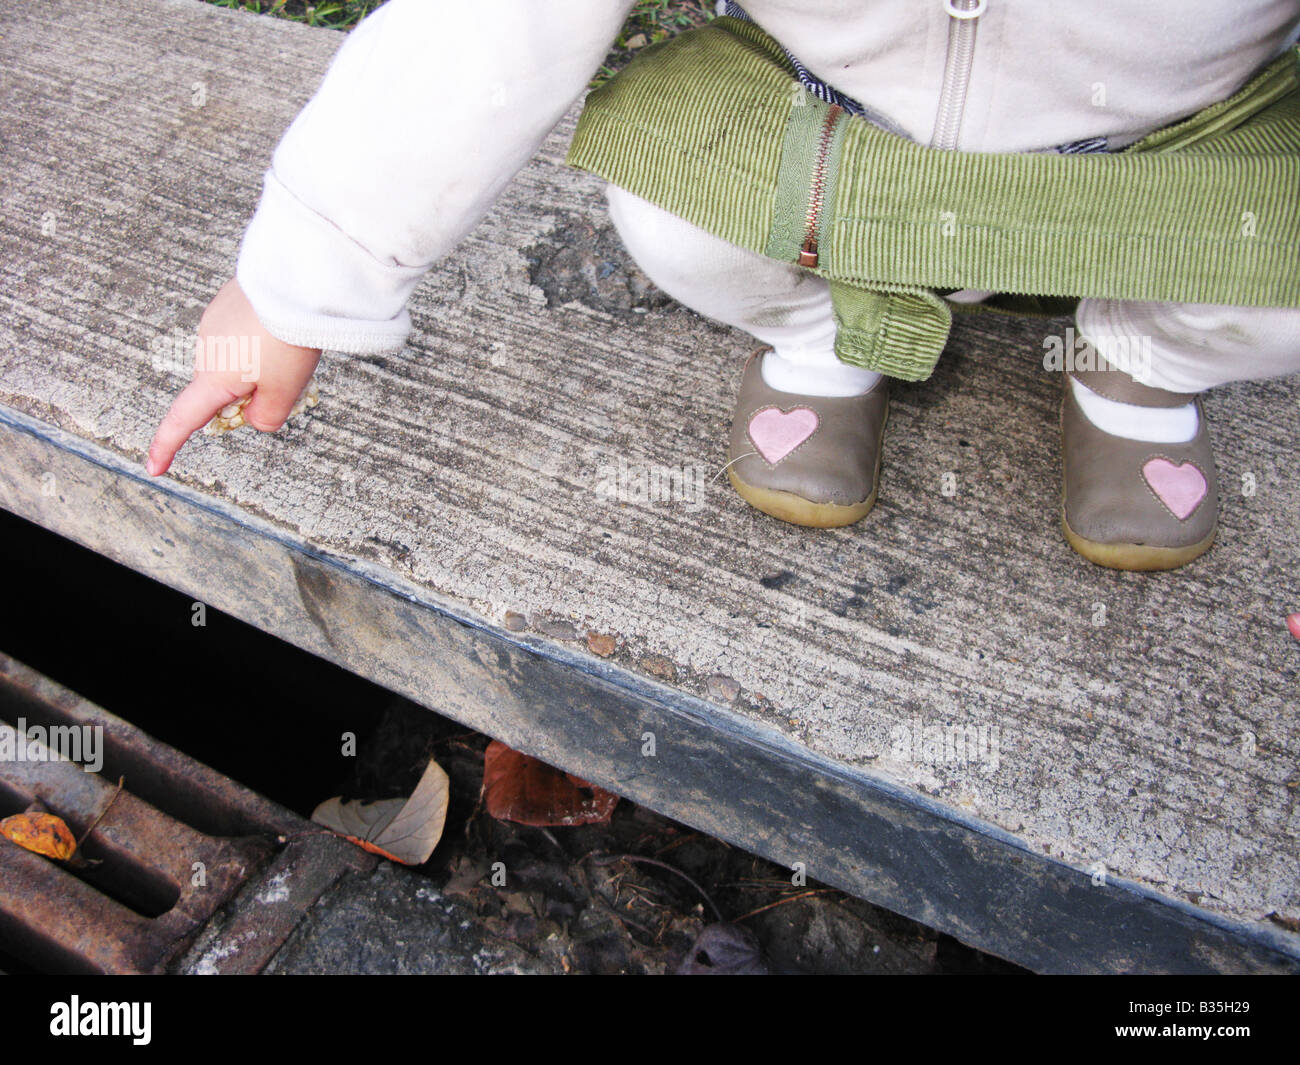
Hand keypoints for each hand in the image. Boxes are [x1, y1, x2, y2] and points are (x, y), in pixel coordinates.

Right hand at [145, 278, 320, 476]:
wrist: (296, 283)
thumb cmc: (287, 339)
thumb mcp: (285, 392)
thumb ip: (267, 416)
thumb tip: (252, 419)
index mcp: (213, 377)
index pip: (184, 420)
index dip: (168, 446)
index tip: (154, 467)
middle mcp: (204, 350)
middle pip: (221, 389)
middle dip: (248, 393)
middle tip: (285, 377)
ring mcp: (213, 324)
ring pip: (234, 361)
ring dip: (256, 364)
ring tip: (286, 346)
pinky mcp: (226, 303)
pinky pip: (239, 334)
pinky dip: (257, 340)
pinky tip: (277, 327)